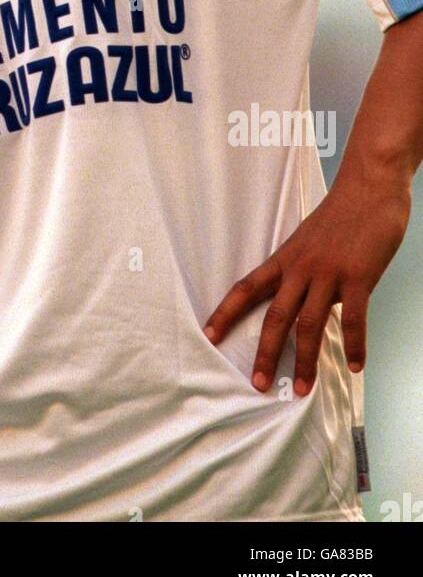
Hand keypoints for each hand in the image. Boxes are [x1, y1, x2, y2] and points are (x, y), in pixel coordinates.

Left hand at [201, 169, 410, 394]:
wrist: (368, 187)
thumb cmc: (340, 214)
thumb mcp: (308, 240)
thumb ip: (300, 269)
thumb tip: (296, 296)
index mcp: (285, 258)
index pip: (246, 288)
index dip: (225, 313)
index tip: (208, 336)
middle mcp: (301, 267)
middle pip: (275, 315)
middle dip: (266, 353)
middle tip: (258, 384)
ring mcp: (328, 272)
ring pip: (310, 323)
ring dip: (307, 361)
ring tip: (302, 389)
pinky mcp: (358, 276)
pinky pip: (354, 318)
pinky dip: (355, 345)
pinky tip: (356, 365)